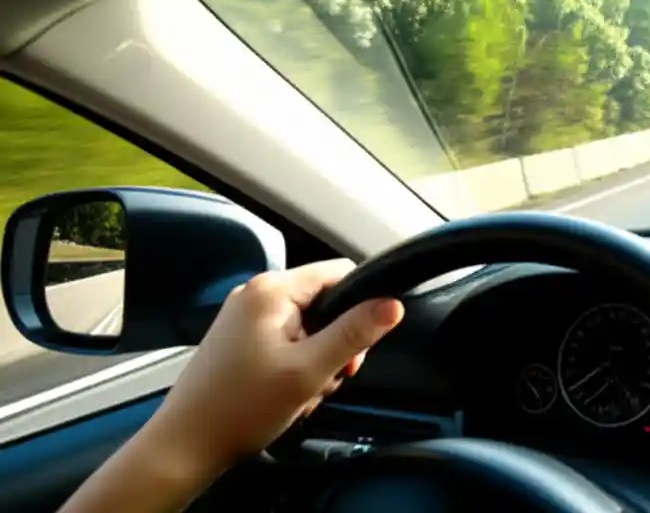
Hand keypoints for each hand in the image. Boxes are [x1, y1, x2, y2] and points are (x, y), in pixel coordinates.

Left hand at [144, 259, 403, 476]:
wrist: (186, 445)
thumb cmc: (240, 408)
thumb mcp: (310, 370)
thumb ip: (354, 334)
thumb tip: (392, 305)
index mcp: (273, 290)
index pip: (341, 273)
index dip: (361, 308)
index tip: (355, 349)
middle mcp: (257, 294)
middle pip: (327, 303)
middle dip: (336, 344)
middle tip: (324, 378)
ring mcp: (246, 316)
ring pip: (310, 327)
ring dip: (317, 361)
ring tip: (300, 391)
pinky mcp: (241, 338)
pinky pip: (288, 341)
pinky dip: (296, 366)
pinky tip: (286, 392)